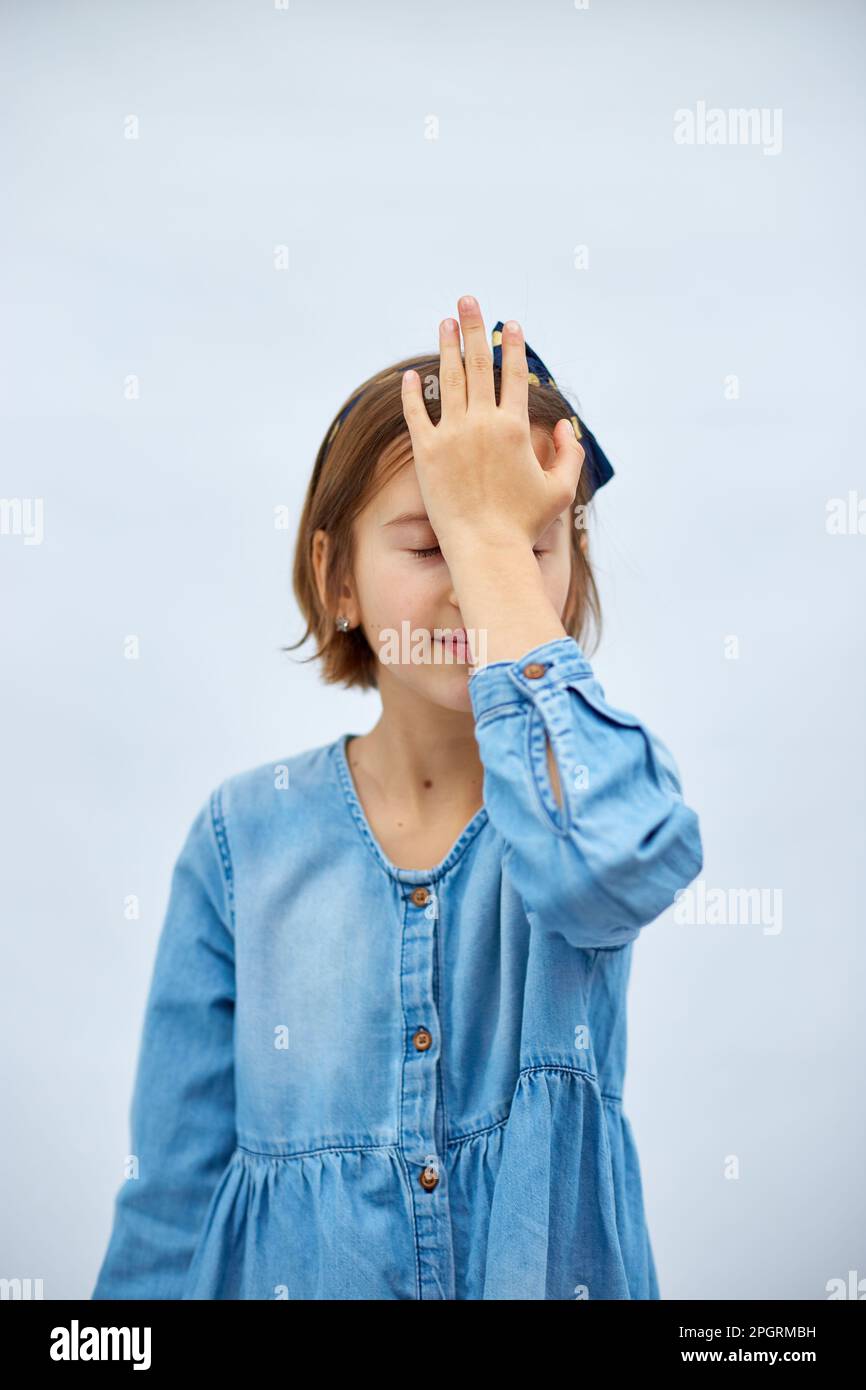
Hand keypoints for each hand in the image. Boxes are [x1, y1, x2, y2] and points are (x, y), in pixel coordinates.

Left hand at [400, 295, 583, 558]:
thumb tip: (566, 429)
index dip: (511, 346)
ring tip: (444, 323)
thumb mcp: (560, 490)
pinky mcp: (426, 453)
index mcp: (515, 427)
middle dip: (473, 328)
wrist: (486, 549)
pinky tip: (410, 376)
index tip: (508, 324)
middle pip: (478, 365)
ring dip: (446, 347)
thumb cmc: (525, 524)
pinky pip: (416, 414)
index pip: (513, 376)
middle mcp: (483, 424)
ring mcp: (452, 436)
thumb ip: (568, 455)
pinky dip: (411, 393)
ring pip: (448, 380)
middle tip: (467, 300)